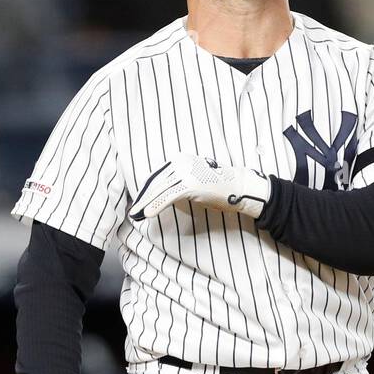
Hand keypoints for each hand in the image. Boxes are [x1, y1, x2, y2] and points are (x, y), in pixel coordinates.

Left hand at [128, 151, 269, 221]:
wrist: (239, 187)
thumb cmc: (218, 186)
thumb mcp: (194, 178)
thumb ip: (178, 181)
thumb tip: (161, 194)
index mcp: (180, 158)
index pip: (157, 176)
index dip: (146, 191)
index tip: (139, 202)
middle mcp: (181, 162)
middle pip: (156, 182)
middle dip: (144, 198)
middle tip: (133, 211)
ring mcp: (186, 172)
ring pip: (160, 190)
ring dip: (146, 204)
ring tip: (136, 214)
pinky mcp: (190, 184)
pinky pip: (168, 196)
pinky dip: (156, 205)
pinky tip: (147, 214)